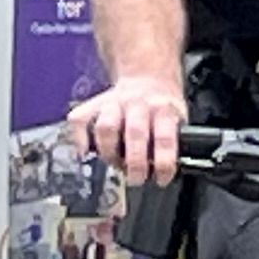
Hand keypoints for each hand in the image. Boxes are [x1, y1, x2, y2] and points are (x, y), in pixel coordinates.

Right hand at [69, 71, 190, 186]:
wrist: (148, 78)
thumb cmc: (162, 107)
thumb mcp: (179, 121)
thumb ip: (174, 143)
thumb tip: (163, 171)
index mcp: (164, 110)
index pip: (165, 139)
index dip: (163, 163)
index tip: (161, 179)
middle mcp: (138, 104)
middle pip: (134, 133)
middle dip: (135, 163)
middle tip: (135, 178)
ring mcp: (113, 103)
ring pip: (105, 127)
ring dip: (109, 151)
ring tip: (114, 162)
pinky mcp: (93, 103)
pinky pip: (79, 120)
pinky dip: (79, 139)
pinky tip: (86, 152)